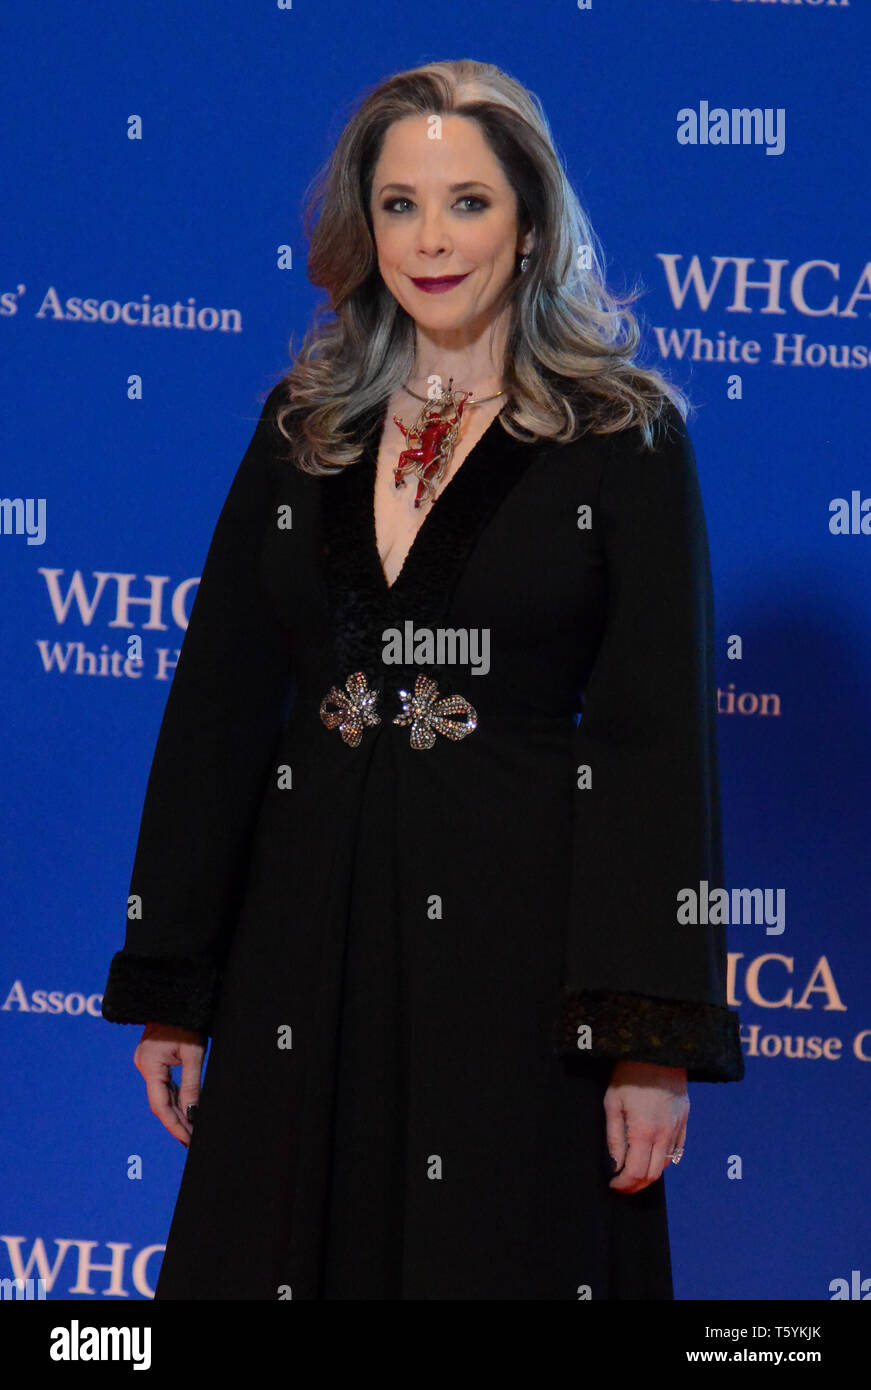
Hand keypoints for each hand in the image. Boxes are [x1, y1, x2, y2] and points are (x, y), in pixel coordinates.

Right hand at [133, 1022, 206, 1145]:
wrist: (176, 996)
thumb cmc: (186, 1021)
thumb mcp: (193, 1053)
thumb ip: (191, 1084)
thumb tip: (191, 1113)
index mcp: (150, 1065)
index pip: (161, 1105)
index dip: (174, 1125)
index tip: (187, 1140)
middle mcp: (144, 1065)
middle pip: (160, 1103)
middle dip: (176, 1122)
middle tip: (192, 1141)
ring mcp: (147, 1063)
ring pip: (162, 1095)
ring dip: (176, 1112)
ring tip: (191, 1131)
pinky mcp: (154, 1060)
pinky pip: (164, 1084)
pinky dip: (175, 1098)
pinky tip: (186, 1112)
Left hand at [604, 1060, 687, 1192]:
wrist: (658, 1049)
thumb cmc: (629, 1074)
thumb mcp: (612, 1103)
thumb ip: (614, 1138)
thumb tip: (614, 1166)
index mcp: (645, 1131)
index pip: (636, 1173)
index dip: (623, 1184)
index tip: (612, 1184)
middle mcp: (665, 1134)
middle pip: (654, 1174)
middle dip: (635, 1185)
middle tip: (620, 1183)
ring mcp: (678, 1126)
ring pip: (666, 1163)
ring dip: (650, 1172)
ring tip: (632, 1169)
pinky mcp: (685, 1118)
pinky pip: (677, 1148)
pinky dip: (663, 1158)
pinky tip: (651, 1154)